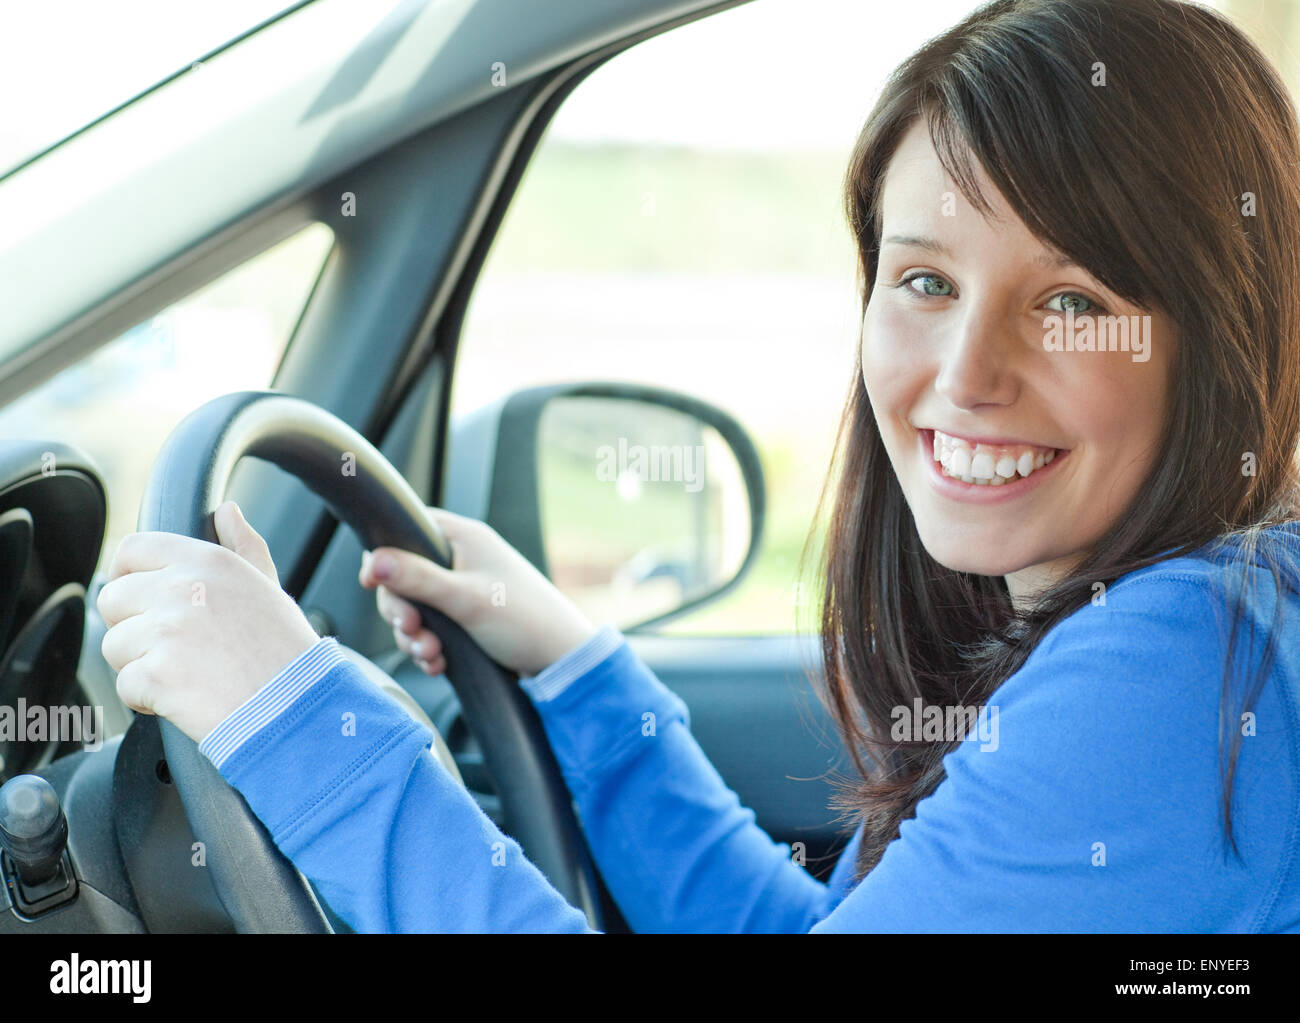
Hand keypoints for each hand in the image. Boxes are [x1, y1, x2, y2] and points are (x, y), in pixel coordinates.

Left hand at [97, 501, 322, 742]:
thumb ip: (243, 546)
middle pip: (114, 599)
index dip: (127, 574)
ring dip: (140, 665)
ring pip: (115, 645)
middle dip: (133, 626)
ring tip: (186, 674)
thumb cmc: (286, 651)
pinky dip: (148, 698)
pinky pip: (125, 685)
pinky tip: (186, 697)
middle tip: (173, 647)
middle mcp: (182, 588)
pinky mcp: (156, 674)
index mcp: (208, 562)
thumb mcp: (269, 588)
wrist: (297, 708)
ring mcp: (166, 631)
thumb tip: (226, 512)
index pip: (134, 549)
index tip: (138, 598)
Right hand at [359, 507, 597, 677]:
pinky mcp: (467, 621)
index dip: (385, 556)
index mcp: (464, 538)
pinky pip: (431, 630)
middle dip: (401, 609)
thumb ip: (418, 579)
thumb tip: (374, 560)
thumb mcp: (465, 599)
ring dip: (414, 636)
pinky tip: (438, 664)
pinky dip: (428, 647)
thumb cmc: (524, 620)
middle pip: (403, 577)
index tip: (371, 583)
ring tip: (430, 654)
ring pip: (415, 608)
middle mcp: (462, 560)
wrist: (561, 662)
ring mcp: (464, 591)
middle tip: (410, 628)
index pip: (407, 530)